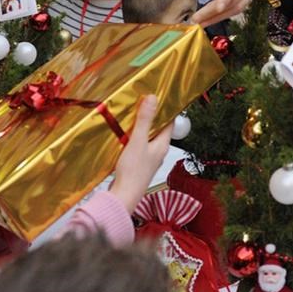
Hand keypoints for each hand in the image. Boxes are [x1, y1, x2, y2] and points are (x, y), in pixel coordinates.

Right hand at [109, 94, 172, 212]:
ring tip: (132, 114)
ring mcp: (148, 158)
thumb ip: (145, 120)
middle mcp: (158, 151)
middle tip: (143, 101)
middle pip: (157, 129)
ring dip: (141, 126)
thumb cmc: (133, 171)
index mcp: (162, 145)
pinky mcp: (138, 163)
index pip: (169, 123)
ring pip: (147, 137)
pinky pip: (138, 144)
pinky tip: (124, 133)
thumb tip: (153, 99)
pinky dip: (133, 136)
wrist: (123, 195)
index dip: (165, 109)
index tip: (159, 96)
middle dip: (151, 116)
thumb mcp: (138, 141)